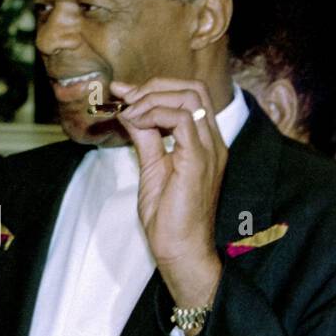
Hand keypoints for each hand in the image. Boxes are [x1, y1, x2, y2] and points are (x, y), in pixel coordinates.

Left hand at [113, 77, 225, 310]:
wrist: (179, 250)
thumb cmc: (169, 218)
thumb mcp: (153, 168)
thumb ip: (146, 138)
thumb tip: (132, 113)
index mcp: (205, 143)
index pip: (190, 96)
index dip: (156, 88)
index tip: (123, 92)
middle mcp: (212, 142)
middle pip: (193, 88)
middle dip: (155, 86)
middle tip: (126, 97)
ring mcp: (209, 150)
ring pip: (189, 97)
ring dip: (152, 98)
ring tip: (129, 112)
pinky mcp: (198, 161)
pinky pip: (182, 120)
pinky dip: (154, 113)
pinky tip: (135, 122)